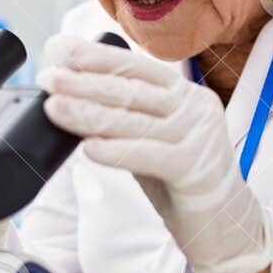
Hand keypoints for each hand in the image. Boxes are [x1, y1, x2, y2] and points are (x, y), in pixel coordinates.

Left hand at [38, 34, 270, 272]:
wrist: (226, 223)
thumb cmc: (180, 178)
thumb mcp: (151, 138)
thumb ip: (123, 118)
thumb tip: (69, 97)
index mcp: (184, 92)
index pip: (134, 67)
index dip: (94, 56)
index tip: (57, 49)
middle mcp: (194, 107)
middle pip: (130, 90)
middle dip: (83, 81)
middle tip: (47, 78)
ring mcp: (197, 136)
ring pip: (134, 120)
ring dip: (88, 113)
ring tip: (54, 107)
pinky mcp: (195, 168)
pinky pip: (149, 156)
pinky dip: (117, 151)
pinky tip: (89, 147)